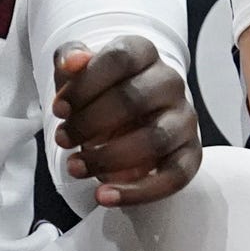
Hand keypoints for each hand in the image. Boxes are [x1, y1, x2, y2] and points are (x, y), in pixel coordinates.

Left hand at [51, 37, 200, 207]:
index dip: (85, 84)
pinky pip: (174, 176)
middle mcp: (170, 82)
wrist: (131, 121)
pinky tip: (104, 195)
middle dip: (89, 123)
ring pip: (154, 138)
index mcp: (146, 55)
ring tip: (75, 167)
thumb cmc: (102, 94)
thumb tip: (72, 61)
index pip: (121, 58)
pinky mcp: (190, 153)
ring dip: (107, 158)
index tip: (59, 108)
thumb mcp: (81, 72)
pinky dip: (137, 191)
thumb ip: (70, 57)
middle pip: (135, 98)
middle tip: (62, 139)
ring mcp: (184, 118)